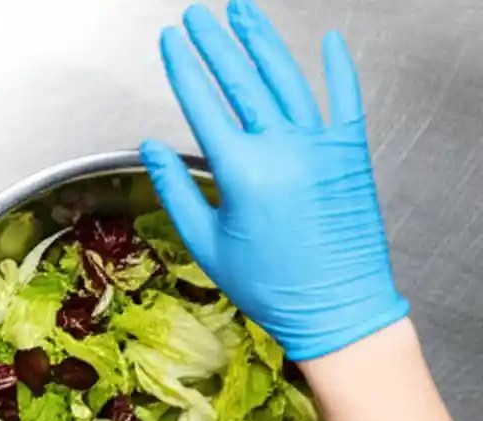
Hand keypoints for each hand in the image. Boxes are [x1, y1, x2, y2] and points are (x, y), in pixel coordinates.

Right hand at [139, 0, 407, 360]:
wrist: (337, 308)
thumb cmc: (270, 286)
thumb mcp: (206, 243)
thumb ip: (175, 190)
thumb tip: (152, 148)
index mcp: (241, 171)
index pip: (203, 102)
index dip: (182, 66)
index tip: (170, 39)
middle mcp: (283, 148)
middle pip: (242, 79)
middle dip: (215, 41)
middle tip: (197, 16)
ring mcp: (321, 145)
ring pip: (287, 78)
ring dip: (262, 41)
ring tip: (243, 12)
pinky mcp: (351, 152)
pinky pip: (346, 99)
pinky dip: (338, 68)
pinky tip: (329, 42)